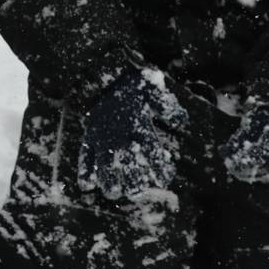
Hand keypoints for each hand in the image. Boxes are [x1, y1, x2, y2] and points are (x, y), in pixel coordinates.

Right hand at [75, 68, 188, 200]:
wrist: (101, 77)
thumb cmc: (130, 85)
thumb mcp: (154, 92)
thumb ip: (169, 108)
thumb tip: (184, 121)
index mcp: (140, 131)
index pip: (155, 160)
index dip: (162, 173)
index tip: (164, 177)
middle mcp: (122, 141)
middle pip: (130, 175)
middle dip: (136, 187)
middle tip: (140, 190)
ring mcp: (102, 142)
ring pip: (106, 174)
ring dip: (111, 185)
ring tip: (116, 190)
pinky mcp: (88, 140)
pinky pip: (85, 161)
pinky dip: (85, 174)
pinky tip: (88, 185)